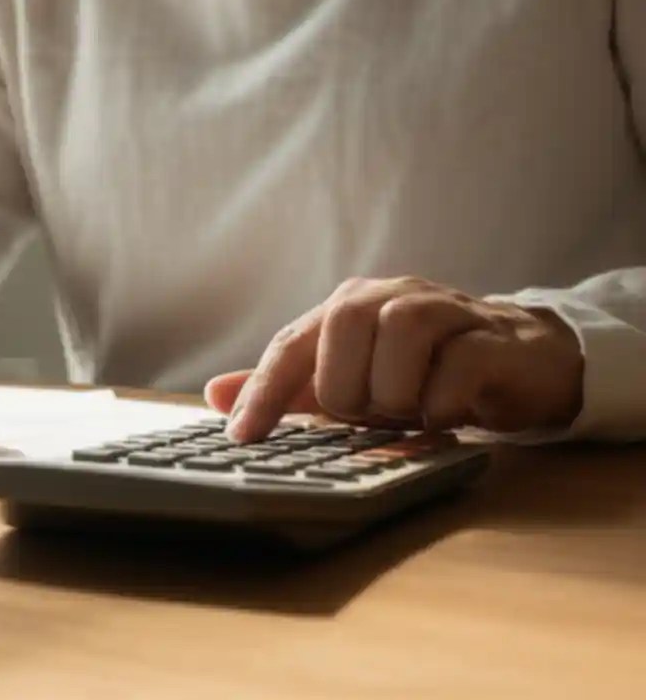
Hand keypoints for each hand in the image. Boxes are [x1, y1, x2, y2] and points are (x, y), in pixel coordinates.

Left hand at [205, 276, 583, 442]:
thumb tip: (214, 395)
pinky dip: (441, 401)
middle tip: (365, 416)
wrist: (517, 362)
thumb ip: (286, 389)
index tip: (240, 436)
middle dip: (344, 385)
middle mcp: (394, 296)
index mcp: (350, 306)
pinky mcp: (494, 338)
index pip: (292, 342)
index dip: (262, 390)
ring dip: (394, 390)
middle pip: (343, 322)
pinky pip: (459, 362)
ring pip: (401, 332)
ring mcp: (448, 310)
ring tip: (406, 413)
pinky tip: (442, 416)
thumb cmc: (421, 372)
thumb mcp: (348, 383)